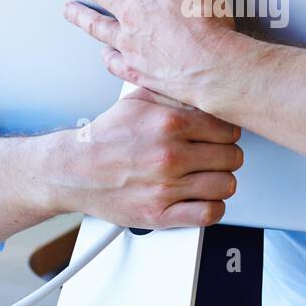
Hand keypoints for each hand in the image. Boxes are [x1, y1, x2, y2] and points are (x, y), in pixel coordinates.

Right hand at [47, 85, 242, 228]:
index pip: (228, 129)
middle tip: (213, 158)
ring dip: (220, 182)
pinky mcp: (159, 214)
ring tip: (207, 177)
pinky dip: (212, 207)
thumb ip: (175, 94)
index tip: (220, 138)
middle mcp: (170, 155)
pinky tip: (203, 198)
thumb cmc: (107, 137)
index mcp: (170, 123)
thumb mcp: (139, 100)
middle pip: (231, 158)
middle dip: (225, 157)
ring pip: (225, 185)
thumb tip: (206, 91)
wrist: (74, 170)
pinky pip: (209, 214)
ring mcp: (166, 186)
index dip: (227, 134)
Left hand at [50, 0, 236, 107]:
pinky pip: (112, 60)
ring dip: (78, 13)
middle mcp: (130, 13)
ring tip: (67, 8)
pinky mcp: (135, 68)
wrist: (213, 68)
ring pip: (95, 24)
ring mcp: (128, 42)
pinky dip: (105, 54)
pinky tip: (103, 52)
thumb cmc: (211, 23)